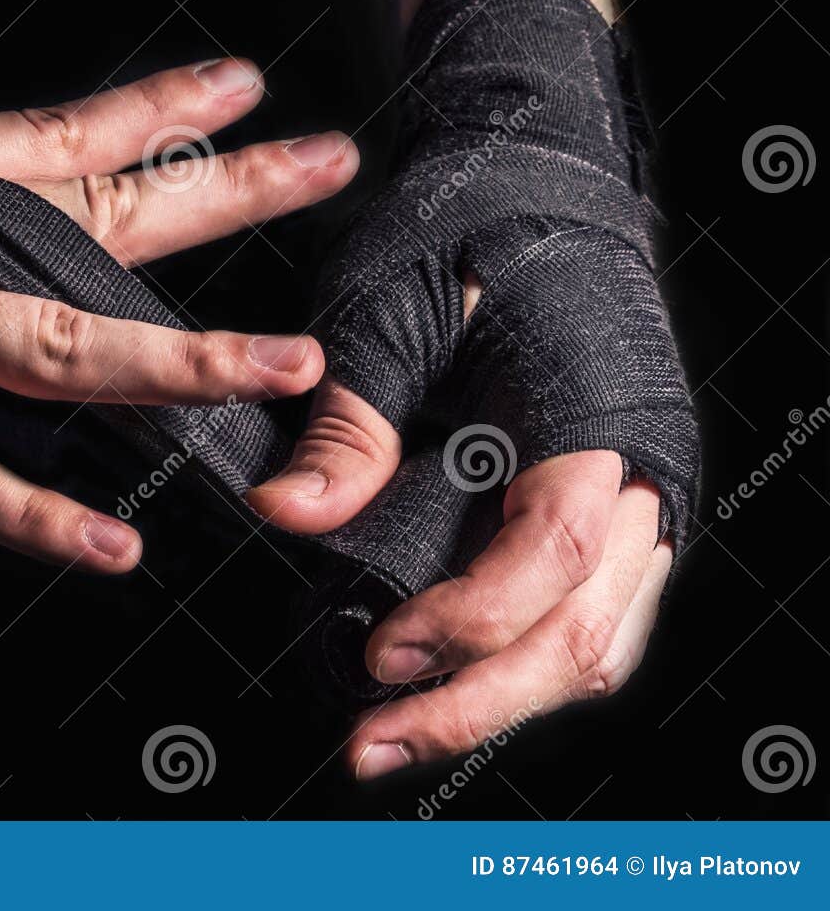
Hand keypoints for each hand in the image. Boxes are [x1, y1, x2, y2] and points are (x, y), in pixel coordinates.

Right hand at [0, 27, 357, 571]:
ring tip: (287, 367)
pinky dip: (33, 517)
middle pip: (111, 210)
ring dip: (184, 358)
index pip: (73, 133)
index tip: (244, 81)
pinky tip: (114, 549)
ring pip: (71, 343)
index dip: (163, 104)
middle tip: (334, 159)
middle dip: (231, 185)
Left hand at [251, 248, 688, 779]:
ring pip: (595, 643)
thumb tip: (286, 514)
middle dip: (478, 703)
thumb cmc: (470, 227)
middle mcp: (642, 471)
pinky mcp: (611, 512)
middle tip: (371, 744)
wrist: (537, 185)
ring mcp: (639, 499)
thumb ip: (351, 421)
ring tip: (395, 735)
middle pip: (585, 633)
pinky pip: (585, 616)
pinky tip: (445, 684)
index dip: (469, 618)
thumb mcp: (389, 309)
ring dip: (499, 702)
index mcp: (600, 414)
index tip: (382, 651)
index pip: (555, 553)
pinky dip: (518, 664)